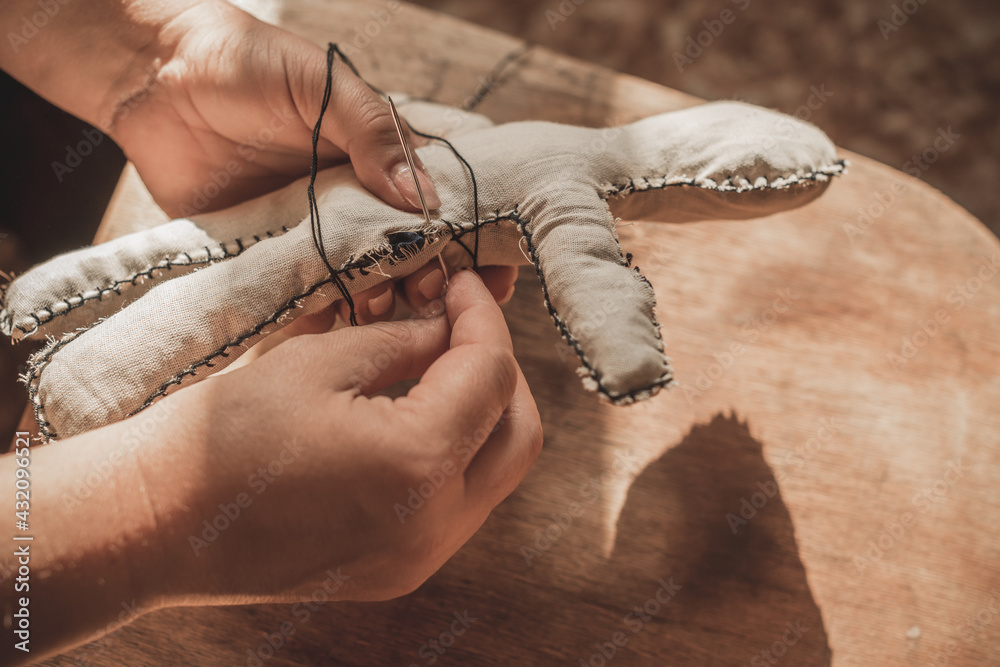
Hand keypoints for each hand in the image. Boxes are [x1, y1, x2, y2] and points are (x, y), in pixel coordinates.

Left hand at [0, 0, 517, 320]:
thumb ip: (375, 133)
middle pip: (419, 257)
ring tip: (384, 317)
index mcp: (386, 156)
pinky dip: (328, 324)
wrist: (152, 81)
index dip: (479, 238)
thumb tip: (426, 199)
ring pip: (373, 287)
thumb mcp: (322, 84)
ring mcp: (322, 235)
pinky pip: (312, 303)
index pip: (451, 202)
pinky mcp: (277, 260)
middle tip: (432, 303)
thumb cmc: (245, 64)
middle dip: (435, 286)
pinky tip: (338, 336)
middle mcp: (363, 201)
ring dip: (387, 310)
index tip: (493, 273)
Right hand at [0, 270, 540, 663]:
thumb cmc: (222, 436)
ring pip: (494, 473)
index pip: (492, 378)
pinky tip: (415, 415)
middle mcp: (434, 526)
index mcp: (416, 466)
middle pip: (518, 435)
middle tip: (463, 326)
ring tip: (439, 365)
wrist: (157, 523)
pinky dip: (454, 453)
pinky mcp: (398, 571)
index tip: (461, 285)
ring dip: (482, 413)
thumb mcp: (320, 362)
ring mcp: (418, 559)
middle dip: (501, 371)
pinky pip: (458, 503)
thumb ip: (406, 340)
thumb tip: (452, 324)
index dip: (484, 320)